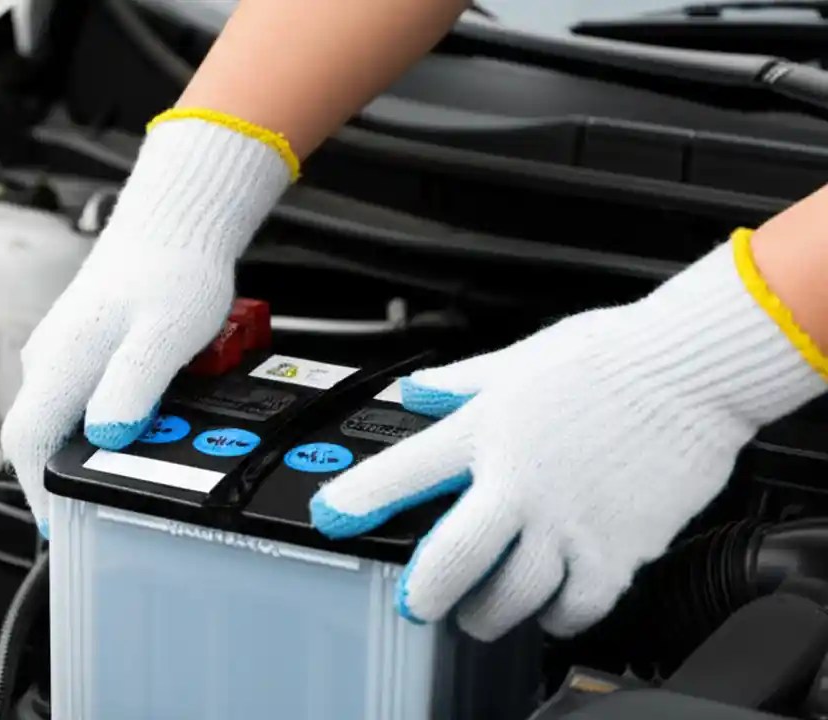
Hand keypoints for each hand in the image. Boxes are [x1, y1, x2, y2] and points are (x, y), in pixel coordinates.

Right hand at [0, 111, 294, 532]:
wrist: (175, 223)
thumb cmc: (173, 272)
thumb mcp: (164, 336)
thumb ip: (133, 387)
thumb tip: (107, 436)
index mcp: (62, 361)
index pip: (28, 442)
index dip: (38, 493)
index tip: (59, 529)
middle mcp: (49, 358)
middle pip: (35, 436)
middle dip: (54, 481)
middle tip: (87, 515)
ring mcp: (60, 350)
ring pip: (54, 417)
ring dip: (73, 453)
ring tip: (108, 483)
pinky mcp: (78, 344)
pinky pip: (72, 397)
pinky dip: (87, 425)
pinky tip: (122, 432)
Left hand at [311, 231, 825, 641]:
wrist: (692, 368)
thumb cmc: (611, 355)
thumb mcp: (518, 358)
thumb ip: (459, 383)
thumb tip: (415, 391)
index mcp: (487, 429)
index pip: (405, 471)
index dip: (358, 499)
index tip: (332, 518)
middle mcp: (520, 483)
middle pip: (452, 561)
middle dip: (425, 593)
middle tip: (419, 604)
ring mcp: (568, 521)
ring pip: (511, 596)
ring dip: (488, 614)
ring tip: (480, 615)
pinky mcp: (617, 548)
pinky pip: (578, 605)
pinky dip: (558, 616)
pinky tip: (552, 609)